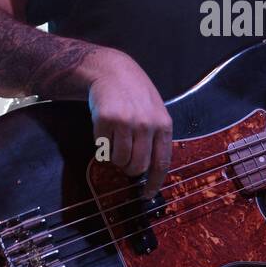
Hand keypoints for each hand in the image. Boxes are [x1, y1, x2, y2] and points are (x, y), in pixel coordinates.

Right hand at [87, 49, 173, 196]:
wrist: (113, 71)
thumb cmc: (136, 94)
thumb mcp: (155, 112)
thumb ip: (156, 137)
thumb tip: (151, 171)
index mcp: (163, 124)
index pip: (161, 162)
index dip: (154, 183)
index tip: (147, 195)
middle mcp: (146, 124)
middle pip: (138, 166)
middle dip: (129, 170)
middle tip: (124, 162)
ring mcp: (126, 122)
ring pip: (119, 160)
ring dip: (115, 158)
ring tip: (115, 141)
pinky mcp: (106, 120)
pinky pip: (102, 148)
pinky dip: (102, 144)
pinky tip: (106, 129)